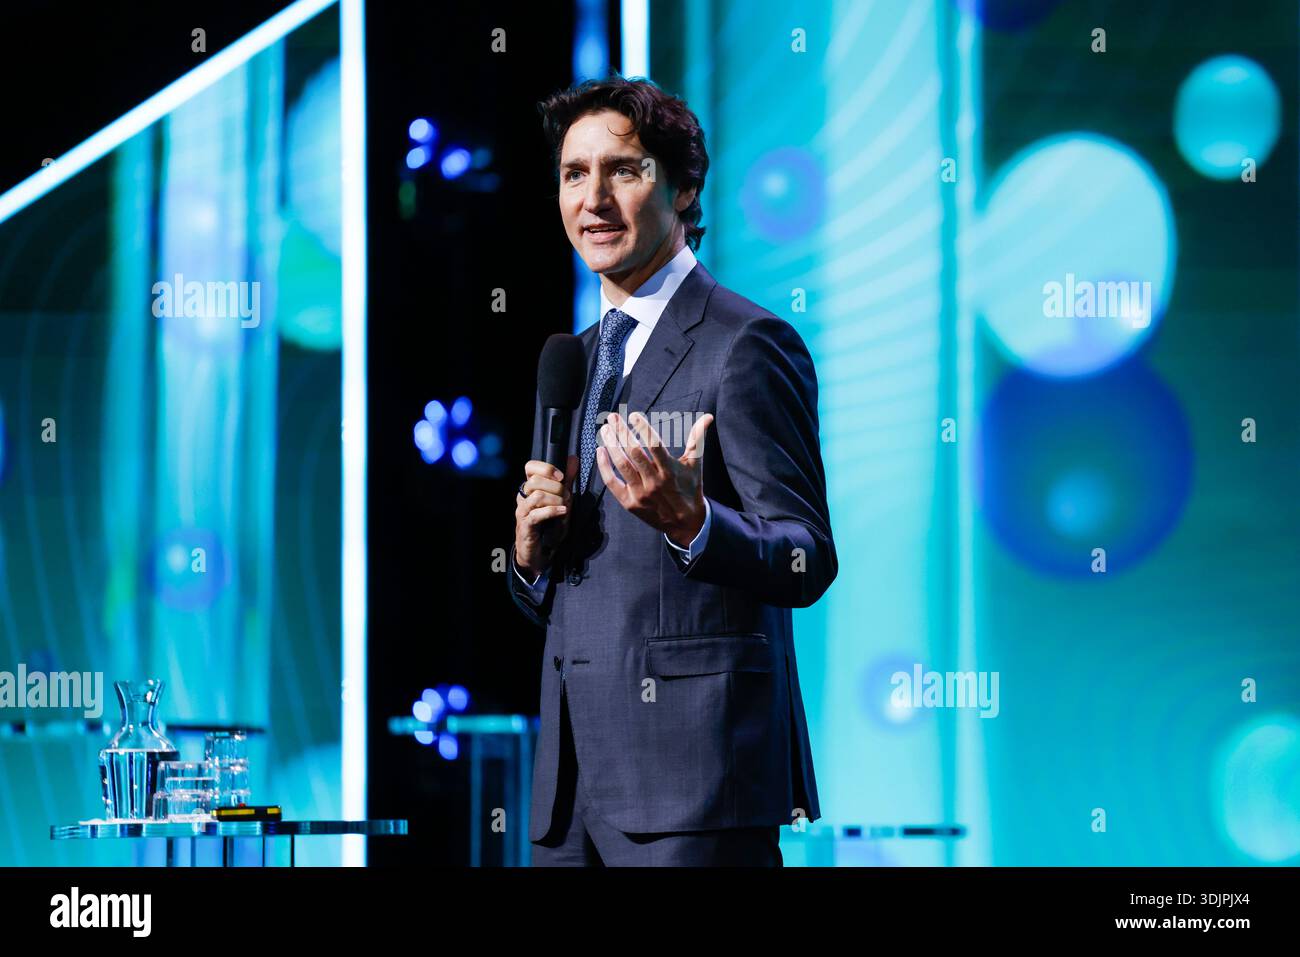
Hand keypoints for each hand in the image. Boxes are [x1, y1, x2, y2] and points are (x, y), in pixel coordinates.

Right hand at [514, 454, 578, 577]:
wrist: (539, 552)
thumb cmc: (549, 526)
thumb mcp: (561, 499)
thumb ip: (567, 480)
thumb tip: (573, 459)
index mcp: (530, 488)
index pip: (530, 467)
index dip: (546, 468)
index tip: (561, 476)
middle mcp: (523, 497)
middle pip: (535, 480)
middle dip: (556, 487)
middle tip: (567, 497)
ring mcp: (522, 511)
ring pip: (537, 495)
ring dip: (556, 500)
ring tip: (565, 506)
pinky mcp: (525, 525)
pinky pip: (537, 513)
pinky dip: (552, 511)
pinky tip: (562, 512)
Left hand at [596, 410, 712, 545]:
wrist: (686, 522)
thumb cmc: (690, 489)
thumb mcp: (695, 464)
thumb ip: (698, 439)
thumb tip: (708, 417)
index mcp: (670, 470)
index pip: (654, 444)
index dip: (643, 428)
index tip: (633, 415)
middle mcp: (654, 481)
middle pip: (634, 452)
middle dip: (622, 432)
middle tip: (613, 417)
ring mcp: (641, 493)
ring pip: (622, 465)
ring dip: (611, 445)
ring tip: (605, 430)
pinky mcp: (630, 503)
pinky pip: (612, 483)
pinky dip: (604, 467)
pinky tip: (600, 451)